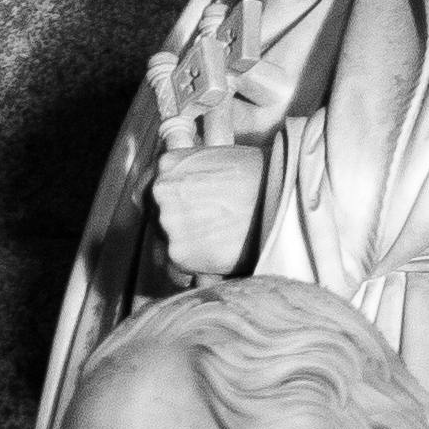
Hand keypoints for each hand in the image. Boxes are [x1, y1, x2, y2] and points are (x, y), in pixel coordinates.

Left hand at [154, 141, 267, 277]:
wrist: (282, 198)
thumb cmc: (261, 177)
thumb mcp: (219, 159)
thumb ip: (193, 175)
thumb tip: (187, 195)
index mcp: (168, 164)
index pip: (147, 191)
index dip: (163, 206)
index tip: (178, 215)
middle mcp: (160, 192)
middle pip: (155, 220)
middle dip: (176, 229)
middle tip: (205, 234)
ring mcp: (166, 222)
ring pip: (165, 245)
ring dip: (186, 250)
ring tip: (217, 248)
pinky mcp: (178, 252)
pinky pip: (178, 268)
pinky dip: (195, 269)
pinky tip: (218, 261)